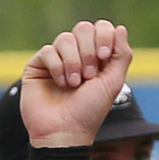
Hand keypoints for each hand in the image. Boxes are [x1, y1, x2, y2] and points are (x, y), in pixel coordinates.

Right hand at [18, 20, 132, 148]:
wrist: (65, 131)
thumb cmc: (90, 111)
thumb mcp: (113, 82)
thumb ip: (121, 54)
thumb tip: (120, 29)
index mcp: (96, 57)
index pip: (101, 28)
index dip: (103, 37)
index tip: (103, 57)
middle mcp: (76, 55)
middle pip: (83, 28)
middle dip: (88, 50)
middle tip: (88, 75)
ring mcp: (56, 60)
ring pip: (65, 38)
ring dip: (73, 61)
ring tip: (73, 84)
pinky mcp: (37, 66)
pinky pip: (48, 51)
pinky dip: (57, 67)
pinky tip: (60, 84)